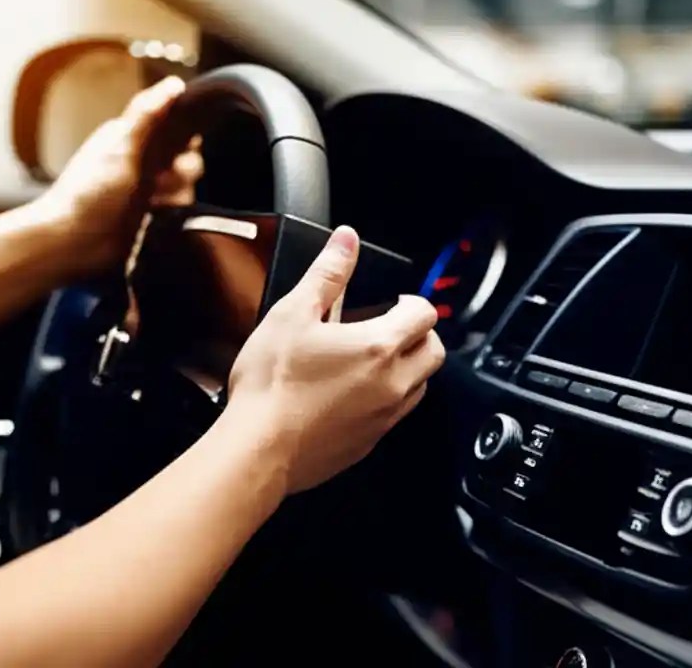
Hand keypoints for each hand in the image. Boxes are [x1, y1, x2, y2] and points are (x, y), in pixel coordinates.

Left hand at [29, 76, 203, 277]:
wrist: (73, 244)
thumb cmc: (89, 194)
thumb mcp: (120, 149)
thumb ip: (147, 117)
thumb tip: (175, 84)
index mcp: (130, 136)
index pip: (174, 123)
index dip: (185, 135)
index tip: (180, 149)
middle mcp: (140, 159)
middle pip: (186, 156)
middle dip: (182, 170)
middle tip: (159, 181)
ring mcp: (146, 188)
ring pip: (185, 184)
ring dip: (176, 194)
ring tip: (154, 204)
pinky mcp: (150, 214)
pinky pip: (179, 207)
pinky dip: (174, 211)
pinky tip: (156, 217)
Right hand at [221, 226, 445, 493]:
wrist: (257, 450)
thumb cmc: (271, 385)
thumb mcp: (292, 314)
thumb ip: (327, 274)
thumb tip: (346, 240)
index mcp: (379, 347)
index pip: (425, 314)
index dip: (412, 301)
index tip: (393, 302)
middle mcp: (393, 384)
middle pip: (433, 351)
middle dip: (418, 335)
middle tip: (388, 328)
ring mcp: (384, 417)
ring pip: (420, 386)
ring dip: (407, 368)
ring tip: (370, 360)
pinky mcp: (370, 443)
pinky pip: (395, 415)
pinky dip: (387, 398)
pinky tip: (352, 393)